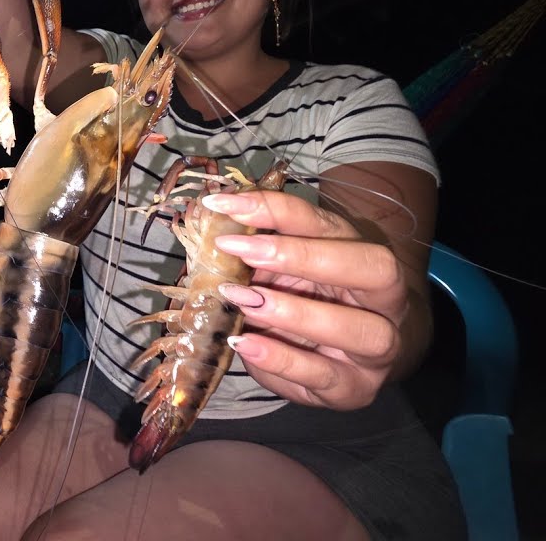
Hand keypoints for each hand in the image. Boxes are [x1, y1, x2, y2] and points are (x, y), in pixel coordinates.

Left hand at [197, 190, 408, 410]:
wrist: (354, 356)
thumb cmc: (310, 302)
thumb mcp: (285, 272)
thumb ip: (258, 254)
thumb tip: (209, 228)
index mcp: (360, 252)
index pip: (324, 222)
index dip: (275, 209)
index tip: (224, 206)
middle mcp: (384, 297)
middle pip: (371, 267)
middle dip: (301, 255)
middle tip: (238, 250)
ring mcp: (379, 347)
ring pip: (364, 330)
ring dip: (295, 313)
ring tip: (242, 302)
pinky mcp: (357, 388)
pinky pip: (326, 375)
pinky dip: (281, 360)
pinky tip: (244, 344)